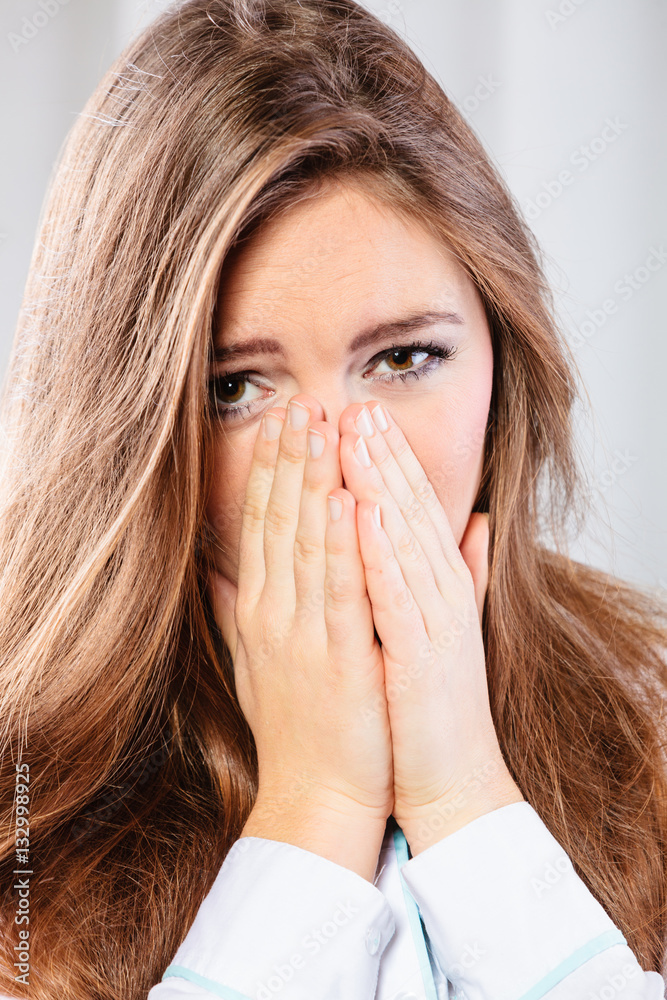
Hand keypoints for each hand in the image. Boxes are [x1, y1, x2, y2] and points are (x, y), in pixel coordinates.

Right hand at [206, 394, 394, 832]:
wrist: (318, 796)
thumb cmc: (296, 726)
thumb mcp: (256, 660)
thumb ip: (235, 609)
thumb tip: (213, 567)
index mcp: (260, 609)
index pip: (262, 522)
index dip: (271, 469)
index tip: (283, 420)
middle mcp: (273, 613)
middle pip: (278, 520)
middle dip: (289, 459)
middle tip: (300, 402)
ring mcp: (302, 635)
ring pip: (305, 543)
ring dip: (312, 483)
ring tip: (320, 429)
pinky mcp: (337, 659)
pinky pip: (338, 592)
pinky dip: (340, 545)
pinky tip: (344, 501)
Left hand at [338, 400, 523, 854]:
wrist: (449, 780)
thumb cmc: (426, 705)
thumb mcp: (433, 628)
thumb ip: (448, 573)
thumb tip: (473, 522)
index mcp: (435, 586)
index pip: (409, 509)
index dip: (386, 458)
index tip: (357, 413)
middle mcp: (440, 593)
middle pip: (408, 510)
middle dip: (380, 453)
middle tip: (354, 400)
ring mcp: (434, 622)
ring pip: (404, 539)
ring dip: (379, 483)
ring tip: (355, 432)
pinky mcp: (422, 657)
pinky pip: (397, 596)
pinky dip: (381, 552)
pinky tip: (362, 512)